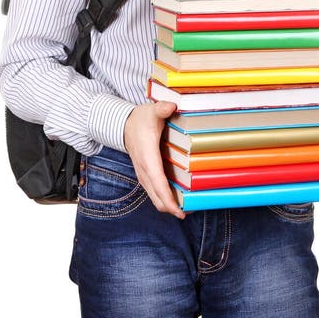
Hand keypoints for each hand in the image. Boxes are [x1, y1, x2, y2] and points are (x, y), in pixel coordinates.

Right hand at [124, 101, 184, 218]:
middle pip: (157, 198)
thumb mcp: (151, 111)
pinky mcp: (146, 177)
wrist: (125, 126)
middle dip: (173, 208)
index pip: (158, 183)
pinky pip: (155, 193)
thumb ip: (162, 109)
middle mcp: (145, 171)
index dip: (168, 199)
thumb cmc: (141, 120)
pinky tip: (180, 198)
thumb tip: (172, 106)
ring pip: (156, 199)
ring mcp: (144, 176)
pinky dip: (166, 199)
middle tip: (193, 210)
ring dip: (170, 205)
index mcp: (148, 157)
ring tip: (190, 207)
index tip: (179, 211)